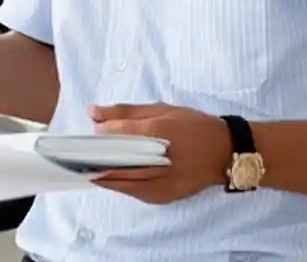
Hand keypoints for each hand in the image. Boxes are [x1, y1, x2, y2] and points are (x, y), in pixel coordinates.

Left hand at [88, 102, 232, 204]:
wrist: (225, 152)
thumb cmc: (193, 126)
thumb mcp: (162, 110)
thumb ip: (126, 111)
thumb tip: (92, 112)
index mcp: (163, 132)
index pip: (124, 134)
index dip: (104, 134)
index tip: (92, 133)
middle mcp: (163, 160)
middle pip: (120, 162)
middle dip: (98, 159)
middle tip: (81, 155)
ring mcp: (164, 182)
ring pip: (124, 182)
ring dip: (104, 175)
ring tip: (89, 166)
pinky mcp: (165, 196)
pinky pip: (134, 192)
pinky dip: (119, 184)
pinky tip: (109, 176)